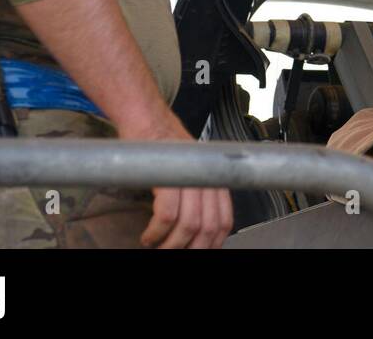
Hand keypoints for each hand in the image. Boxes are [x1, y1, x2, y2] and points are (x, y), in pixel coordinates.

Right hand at [117, 111, 233, 248]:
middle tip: (172, 252)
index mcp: (215, 179)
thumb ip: (198, 197)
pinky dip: (157, 232)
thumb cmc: (164, 147)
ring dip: (171, 244)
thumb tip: (195, 231)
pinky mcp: (169, 174)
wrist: (147, 120)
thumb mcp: (189, 172)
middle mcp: (207, 177)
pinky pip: (168, 215)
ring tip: (156, 246)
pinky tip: (149, 235)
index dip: (213, 243)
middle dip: (191, 248)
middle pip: (208, 227)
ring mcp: (189, 174)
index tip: (199, 251)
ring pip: (189, 224)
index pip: (224, 221)